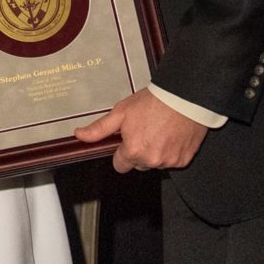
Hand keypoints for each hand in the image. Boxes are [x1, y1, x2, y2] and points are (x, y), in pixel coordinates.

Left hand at [74, 87, 207, 172]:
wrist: (183, 97)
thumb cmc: (153, 102)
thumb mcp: (121, 112)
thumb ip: (100, 128)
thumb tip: (79, 135)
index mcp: (133, 151)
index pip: (120, 165)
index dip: (122, 152)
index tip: (127, 141)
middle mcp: (151, 160)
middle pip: (139, 164)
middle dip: (139, 152)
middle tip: (146, 131)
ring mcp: (169, 162)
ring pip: (156, 163)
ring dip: (157, 152)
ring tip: (160, 131)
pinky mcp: (184, 160)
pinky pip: (174, 161)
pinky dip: (173, 151)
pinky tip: (173, 135)